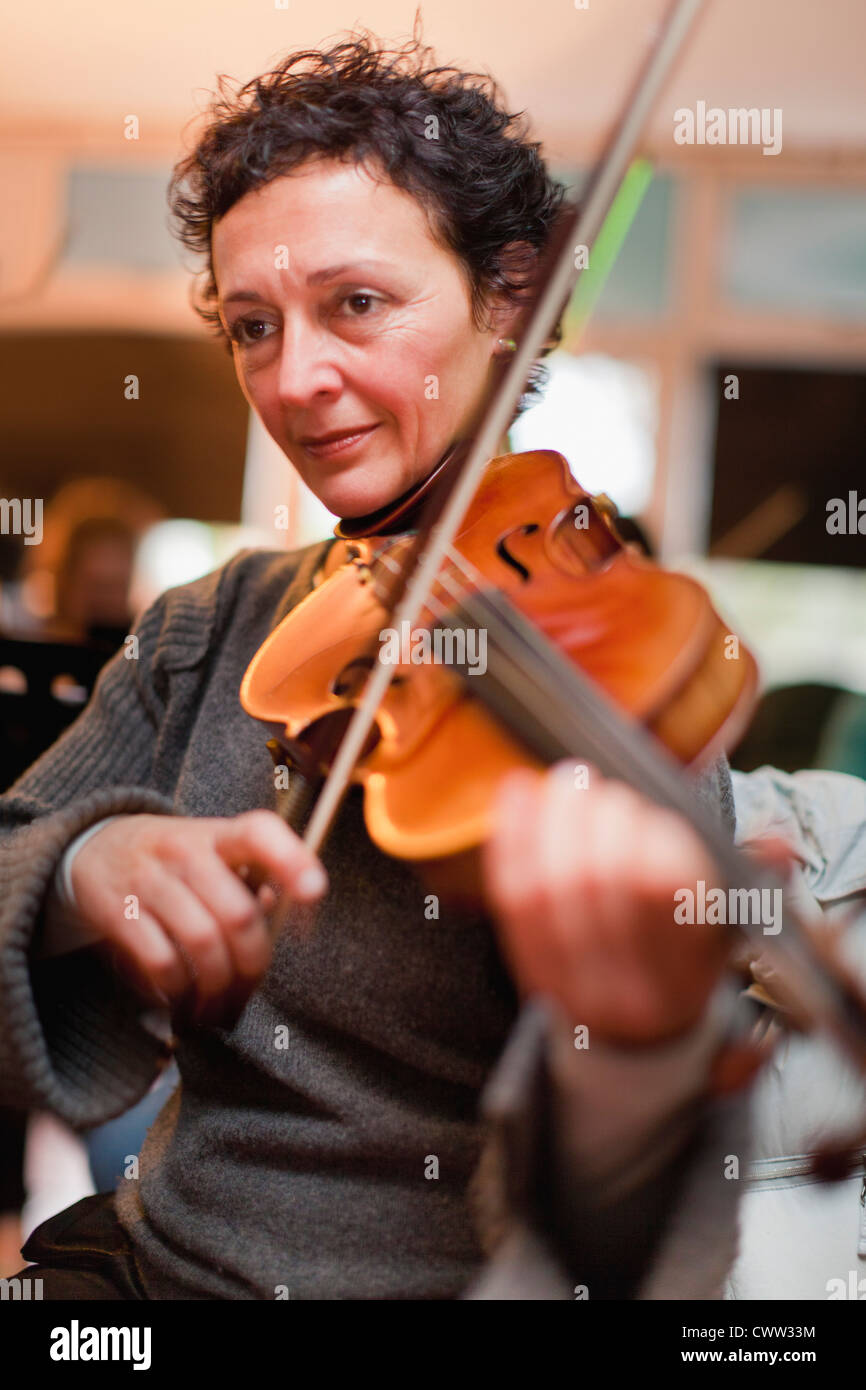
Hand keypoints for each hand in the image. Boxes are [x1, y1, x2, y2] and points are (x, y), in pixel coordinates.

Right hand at [70, 810, 326, 1022]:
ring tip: (219, 1009)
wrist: (94, 850)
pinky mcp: (118, 913)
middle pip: (238, 914)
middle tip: (249, 991)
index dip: (292, 862)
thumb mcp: (213, 851)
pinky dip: (179, 991)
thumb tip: (284, 922)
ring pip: (203, 944)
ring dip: (218, 989)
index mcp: (217, 834)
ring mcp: (149, 881)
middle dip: (253, 966)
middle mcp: (184, 851)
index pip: (258, 833)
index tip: (314, 894)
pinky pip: (162, 962)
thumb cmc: (174, 860)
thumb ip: (252, 880)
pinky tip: (182, 1000)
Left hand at [482, 763, 729, 1044]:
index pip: (661, 891)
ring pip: (548, 887)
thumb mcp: (726, 937)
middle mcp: (625, 986)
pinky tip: (516, 791)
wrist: (634, 1044)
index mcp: (682, 975)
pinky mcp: (528, 968)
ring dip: (553, 820)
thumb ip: (751, 884)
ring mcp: (571, 982)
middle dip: (595, 818)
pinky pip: (510, 895)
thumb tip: (781, 842)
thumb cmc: (683, 967)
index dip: (648, 834)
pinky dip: (511, 836)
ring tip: (566, 781)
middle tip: (595, 781)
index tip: (644, 805)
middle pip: (598, 883)